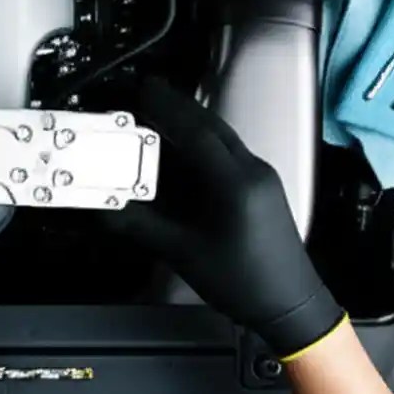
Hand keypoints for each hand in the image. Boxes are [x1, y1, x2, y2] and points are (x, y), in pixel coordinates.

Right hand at [110, 79, 344, 358]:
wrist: (289, 303)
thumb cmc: (242, 281)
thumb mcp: (183, 254)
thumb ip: (140, 227)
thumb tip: (104, 211)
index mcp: (235, 183)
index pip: (196, 132)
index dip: (167, 108)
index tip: (142, 90)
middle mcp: (252, 171)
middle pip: (211, 126)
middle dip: (178, 107)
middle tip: (146, 93)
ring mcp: (260, 177)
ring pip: (221, 137)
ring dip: (190, 122)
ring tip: (158, 114)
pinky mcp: (260, 186)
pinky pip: (227, 152)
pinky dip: (201, 142)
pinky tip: (182, 149)